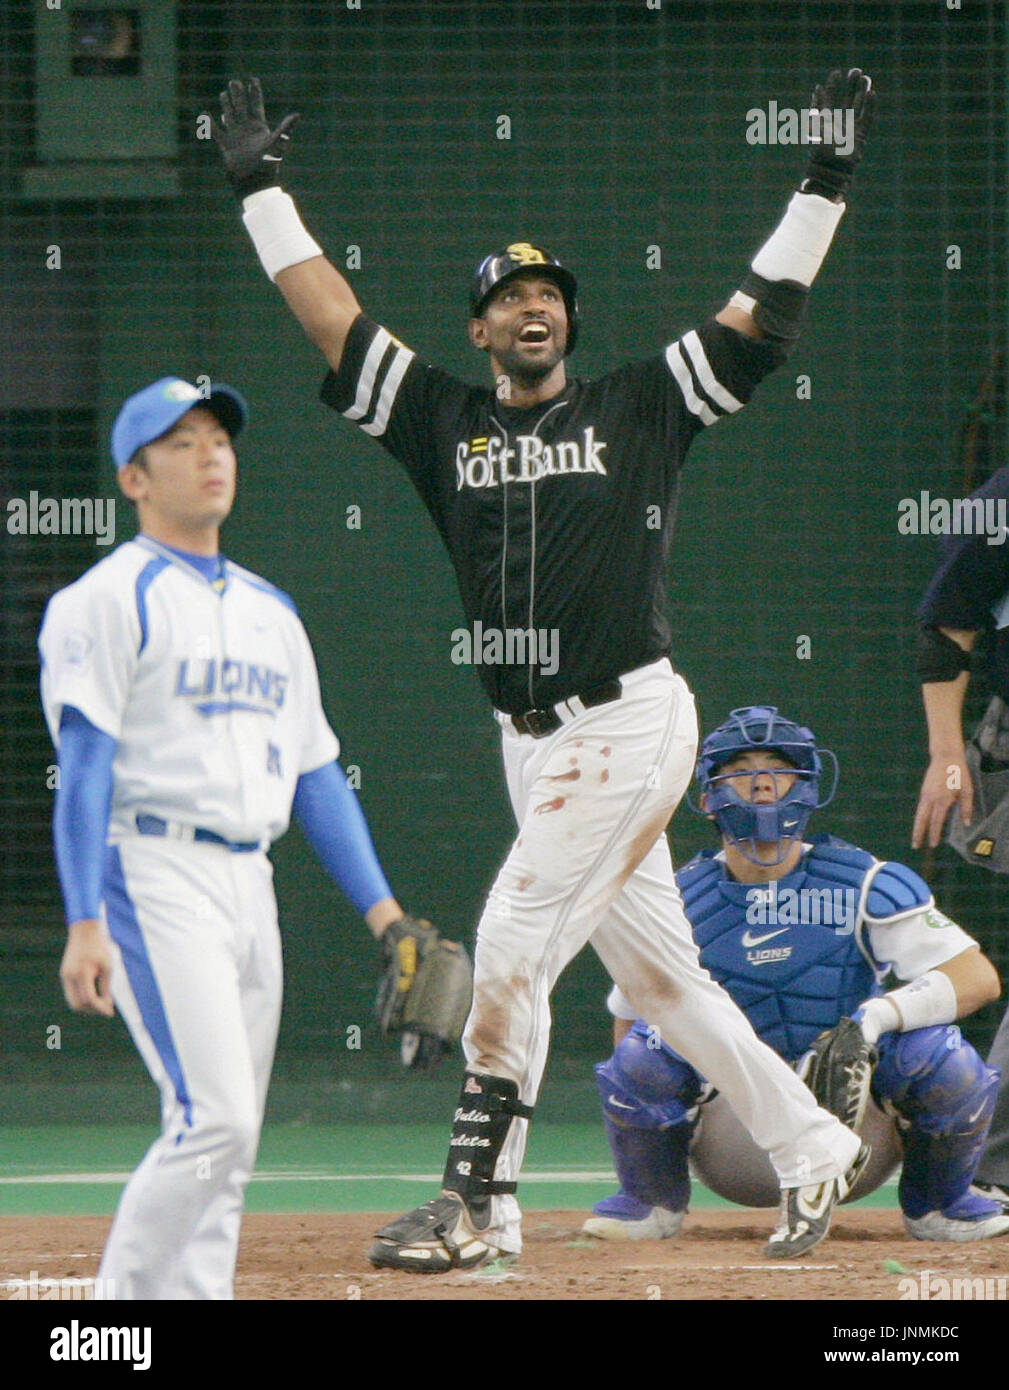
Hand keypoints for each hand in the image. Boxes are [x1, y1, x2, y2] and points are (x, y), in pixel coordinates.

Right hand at [60, 919, 114, 1016]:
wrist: (84, 931)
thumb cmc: (100, 947)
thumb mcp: (107, 966)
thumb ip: (106, 987)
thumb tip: (106, 1006)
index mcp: (82, 974)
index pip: (89, 999)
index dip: (100, 1008)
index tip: (110, 1012)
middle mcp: (70, 977)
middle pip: (77, 1005)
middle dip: (92, 1010)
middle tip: (106, 1008)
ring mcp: (64, 976)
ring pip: (72, 1001)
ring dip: (86, 1005)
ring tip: (101, 1002)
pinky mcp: (64, 974)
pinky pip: (71, 992)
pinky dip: (81, 997)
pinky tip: (93, 994)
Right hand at [208, 76, 299, 198]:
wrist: (254, 183)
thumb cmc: (267, 165)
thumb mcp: (277, 145)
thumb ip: (285, 129)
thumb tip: (297, 115)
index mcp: (258, 127)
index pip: (256, 104)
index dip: (254, 92)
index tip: (252, 79)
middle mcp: (246, 129)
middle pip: (241, 107)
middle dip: (238, 94)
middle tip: (234, 82)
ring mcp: (235, 136)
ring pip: (229, 116)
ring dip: (226, 105)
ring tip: (224, 94)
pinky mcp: (226, 145)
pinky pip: (216, 131)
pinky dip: (210, 123)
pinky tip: (206, 114)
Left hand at [802, 67, 875, 199]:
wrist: (830, 168)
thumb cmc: (820, 149)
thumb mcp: (816, 125)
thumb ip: (818, 106)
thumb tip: (818, 87)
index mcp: (826, 119)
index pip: (831, 97)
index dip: (834, 84)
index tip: (837, 72)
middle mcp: (839, 121)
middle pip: (848, 98)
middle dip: (851, 84)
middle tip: (856, 70)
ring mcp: (851, 127)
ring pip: (859, 105)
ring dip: (862, 91)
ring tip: (865, 78)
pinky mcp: (861, 134)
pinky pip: (867, 117)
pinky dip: (870, 106)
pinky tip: (872, 93)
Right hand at [912, 750, 972, 849]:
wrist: (945, 757)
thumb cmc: (959, 774)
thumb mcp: (967, 790)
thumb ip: (966, 808)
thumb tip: (966, 824)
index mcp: (942, 800)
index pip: (937, 821)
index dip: (934, 834)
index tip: (933, 845)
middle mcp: (930, 799)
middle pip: (921, 820)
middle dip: (918, 833)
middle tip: (915, 846)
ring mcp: (925, 795)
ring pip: (919, 814)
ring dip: (917, 826)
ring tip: (916, 838)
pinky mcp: (923, 791)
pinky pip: (920, 808)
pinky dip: (919, 818)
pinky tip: (920, 823)